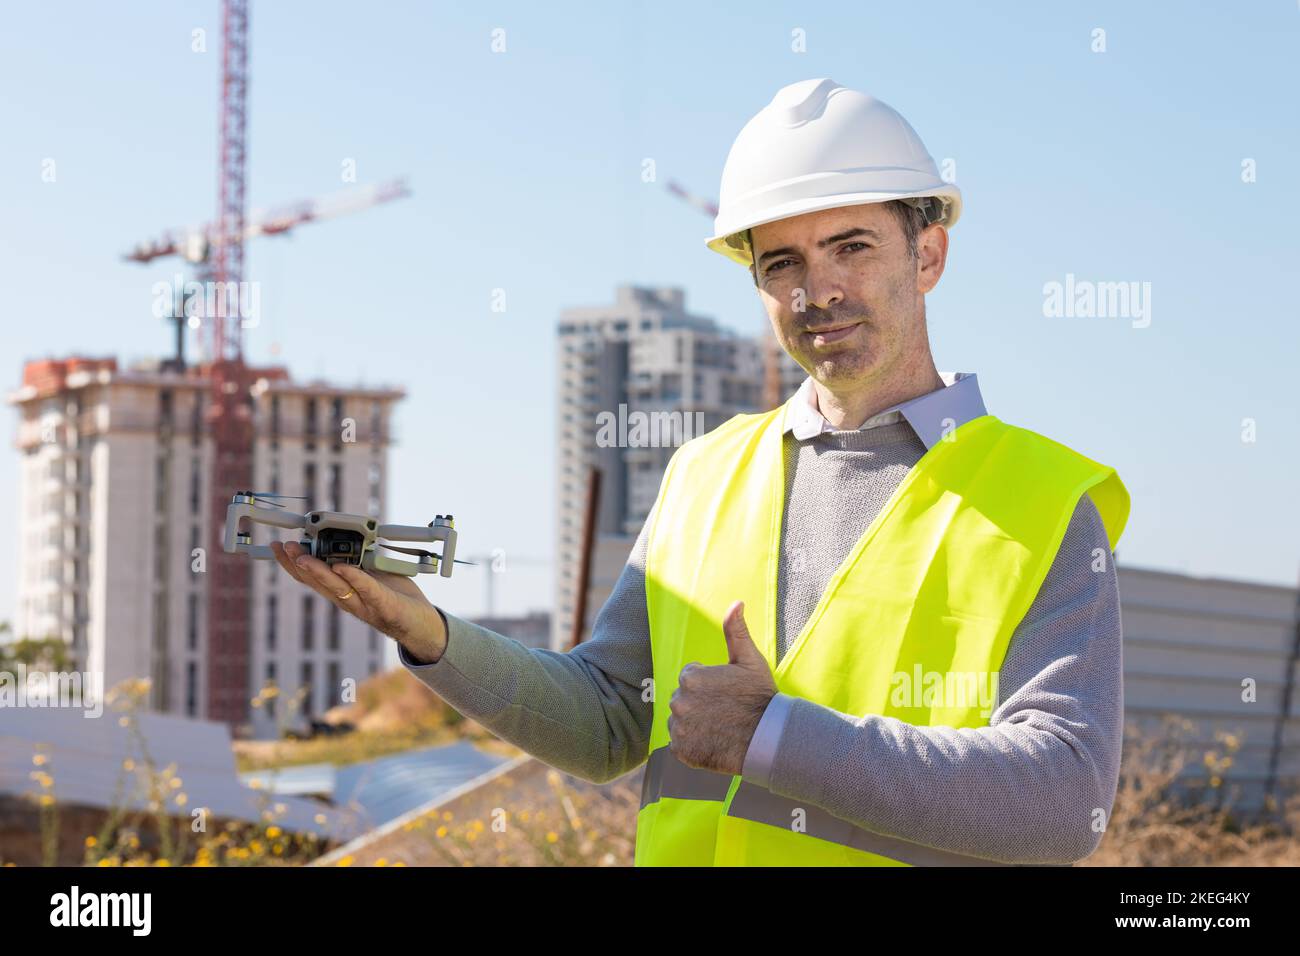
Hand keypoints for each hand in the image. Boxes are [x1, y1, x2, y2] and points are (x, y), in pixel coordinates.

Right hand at [269, 540, 447, 662]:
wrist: (421, 625)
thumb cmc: (396, 598)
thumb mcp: (374, 573)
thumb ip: (359, 560)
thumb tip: (346, 538)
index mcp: (343, 591)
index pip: (312, 578)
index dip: (293, 564)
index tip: (279, 548)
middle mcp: (348, 600)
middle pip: (318, 582)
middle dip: (299, 564)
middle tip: (285, 547)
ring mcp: (365, 605)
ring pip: (337, 587)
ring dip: (319, 571)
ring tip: (304, 558)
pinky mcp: (385, 606)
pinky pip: (368, 590)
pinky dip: (354, 577)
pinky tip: (342, 567)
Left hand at [668, 600, 776, 774]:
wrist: (768, 739)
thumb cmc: (760, 697)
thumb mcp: (749, 660)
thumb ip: (736, 631)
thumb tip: (736, 603)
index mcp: (691, 679)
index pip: (690, 678)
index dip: (709, 684)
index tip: (726, 693)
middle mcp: (679, 703)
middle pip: (683, 699)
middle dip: (699, 703)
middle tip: (724, 710)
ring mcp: (680, 729)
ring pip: (680, 721)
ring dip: (694, 723)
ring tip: (719, 726)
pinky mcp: (682, 751)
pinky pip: (680, 745)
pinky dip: (693, 744)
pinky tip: (714, 741)